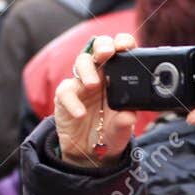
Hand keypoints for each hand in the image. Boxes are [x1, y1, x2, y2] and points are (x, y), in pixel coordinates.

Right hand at [53, 34, 138, 164]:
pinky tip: (80, 113)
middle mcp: (99, 75)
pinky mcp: (65, 96)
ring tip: (93, 85)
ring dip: (87, 70)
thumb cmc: (109, 132)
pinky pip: (66, 91)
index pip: (120, 53)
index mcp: (117, 76)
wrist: (90, 151)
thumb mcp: (121, 130)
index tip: (126, 45)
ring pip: (81, 63)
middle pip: (98, 49)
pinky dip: (72, 101)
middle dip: (102, 46)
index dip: (122, 43)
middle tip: (108, 53)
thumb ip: (125, 123)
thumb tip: (129, 116)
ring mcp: (81, 84)